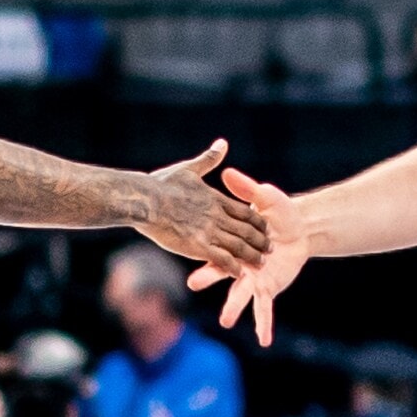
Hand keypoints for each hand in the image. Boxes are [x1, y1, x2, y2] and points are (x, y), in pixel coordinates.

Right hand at [137, 139, 268, 275]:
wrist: (145, 200)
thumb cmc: (161, 185)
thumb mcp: (189, 169)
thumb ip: (209, 159)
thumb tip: (223, 143)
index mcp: (215, 199)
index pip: (244, 211)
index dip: (257, 220)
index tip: (266, 227)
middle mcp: (216, 215)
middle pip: (247, 230)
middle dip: (260, 240)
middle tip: (271, 248)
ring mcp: (209, 231)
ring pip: (239, 246)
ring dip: (252, 256)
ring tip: (261, 264)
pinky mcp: (198, 246)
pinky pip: (222, 259)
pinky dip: (233, 266)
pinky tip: (240, 273)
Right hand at [187, 168, 309, 346]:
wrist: (299, 227)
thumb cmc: (277, 210)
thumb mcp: (262, 196)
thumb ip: (245, 187)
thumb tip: (227, 169)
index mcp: (229, 243)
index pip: (213, 246)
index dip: (201, 248)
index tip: (184, 242)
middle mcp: (237, 264)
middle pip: (220, 271)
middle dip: (208, 277)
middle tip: (192, 283)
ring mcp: (252, 279)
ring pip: (240, 295)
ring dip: (234, 308)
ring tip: (226, 321)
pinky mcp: (267, 289)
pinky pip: (265, 308)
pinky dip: (265, 324)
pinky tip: (264, 340)